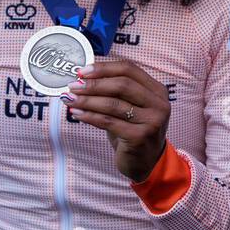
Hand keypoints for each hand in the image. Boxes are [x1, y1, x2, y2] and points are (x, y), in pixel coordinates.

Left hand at [65, 59, 170, 182]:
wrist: (146, 162)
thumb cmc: (133, 130)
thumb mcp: (130, 108)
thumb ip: (115, 93)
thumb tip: (83, 78)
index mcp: (157, 91)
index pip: (130, 69)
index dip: (104, 68)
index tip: (83, 71)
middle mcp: (158, 103)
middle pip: (123, 85)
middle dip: (94, 84)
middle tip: (73, 86)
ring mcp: (152, 120)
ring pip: (113, 104)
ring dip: (88, 100)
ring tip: (70, 99)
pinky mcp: (140, 136)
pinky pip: (108, 122)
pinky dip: (89, 116)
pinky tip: (77, 113)